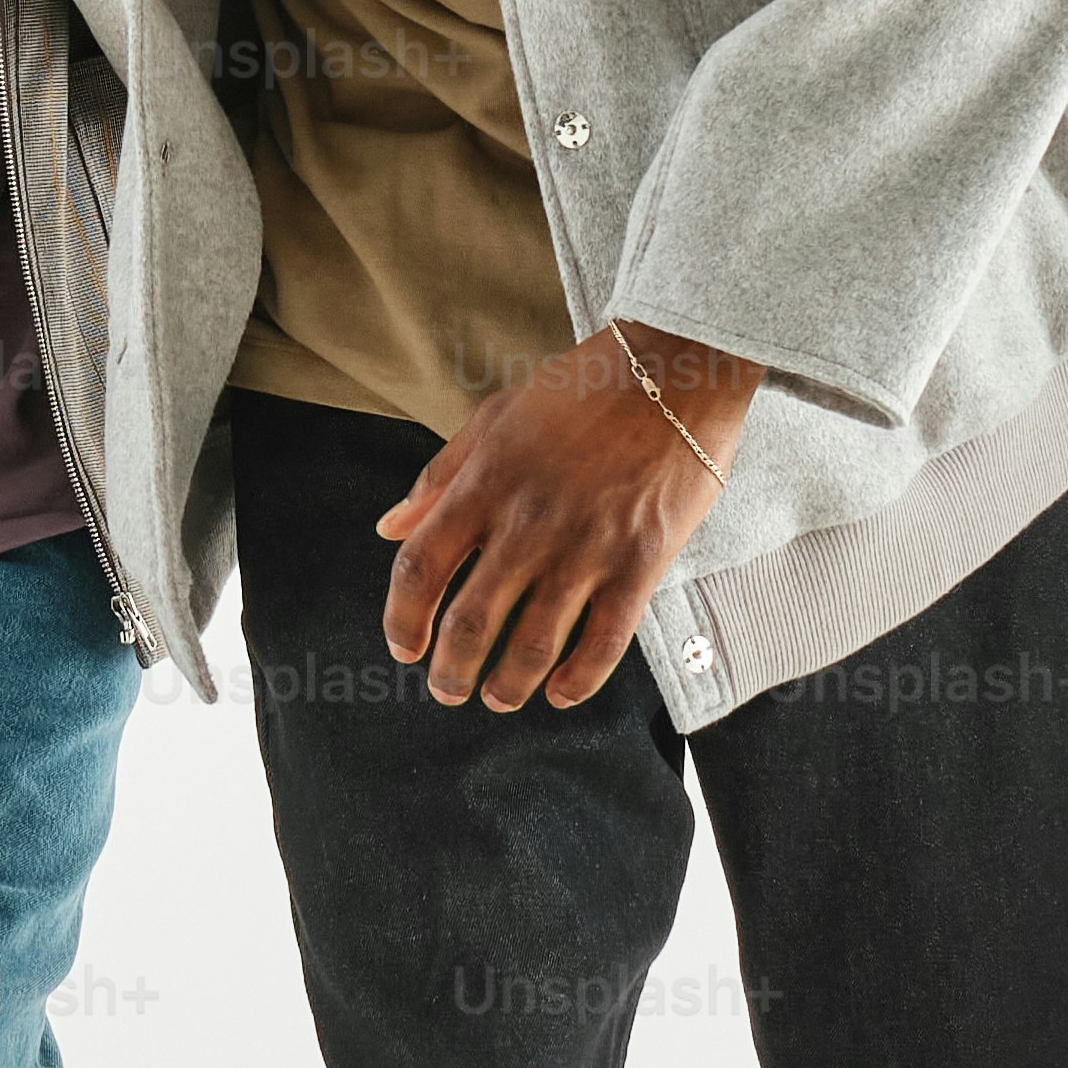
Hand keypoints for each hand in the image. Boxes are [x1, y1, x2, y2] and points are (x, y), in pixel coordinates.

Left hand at [375, 325, 757, 712]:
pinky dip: (577, 680)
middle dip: (450, 670)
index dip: (403, 620)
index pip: (420, 570)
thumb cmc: (583, 389)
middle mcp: (527, 523)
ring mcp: (585, 547)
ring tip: (499, 699)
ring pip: (532, 645)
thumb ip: (439, 478)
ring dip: (508, 685)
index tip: (402, 647)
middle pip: (470, 622)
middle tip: (447, 691)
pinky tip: (561, 694)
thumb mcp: (495, 418)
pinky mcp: (640, 563)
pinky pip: (603, 642)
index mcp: (484, 484)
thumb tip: (389, 528)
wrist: (677, 368)